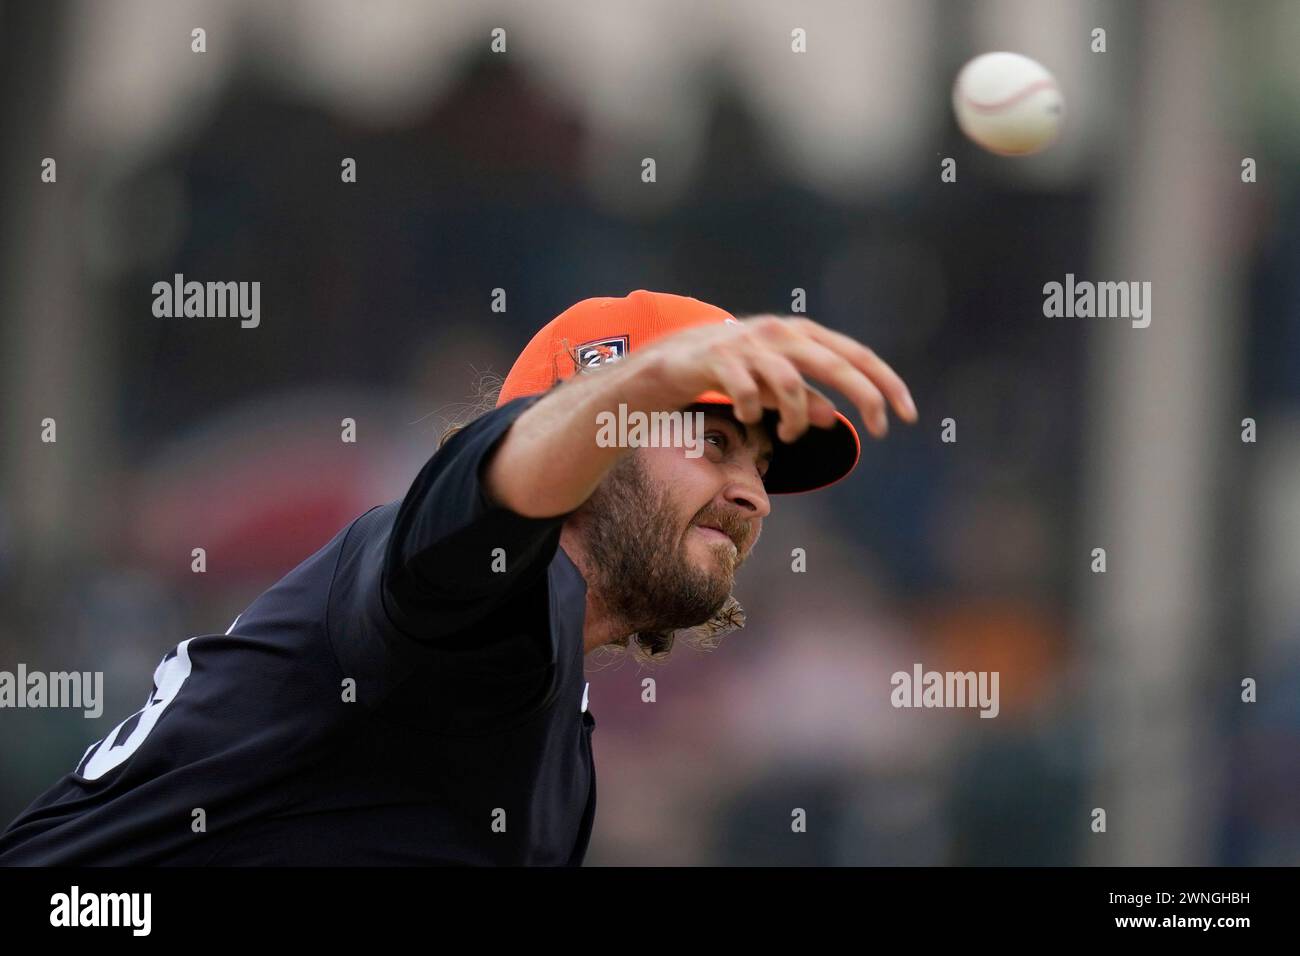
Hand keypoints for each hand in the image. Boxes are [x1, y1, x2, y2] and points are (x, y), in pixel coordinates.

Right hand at [635, 315, 916, 441]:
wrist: (673, 360)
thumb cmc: (734, 371)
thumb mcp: (776, 384)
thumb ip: (806, 397)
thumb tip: (832, 418)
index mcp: (801, 334)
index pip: (856, 354)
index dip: (886, 382)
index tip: (908, 415)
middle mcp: (781, 333)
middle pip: (836, 364)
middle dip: (865, 397)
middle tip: (880, 430)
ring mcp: (750, 344)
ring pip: (792, 385)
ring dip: (796, 420)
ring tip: (787, 436)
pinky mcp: (720, 359)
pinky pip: (749, 394)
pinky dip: (754, 412)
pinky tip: (747, 418)